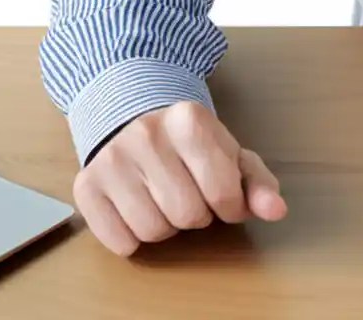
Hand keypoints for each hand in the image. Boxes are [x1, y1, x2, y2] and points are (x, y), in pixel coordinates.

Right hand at [73, 101, 286, 255]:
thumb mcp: (230, 155)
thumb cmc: (191, 146)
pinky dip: (133, 239)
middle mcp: (147, 134)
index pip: (223, 192)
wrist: (131, 119)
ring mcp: (111, 159)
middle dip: (197, 215)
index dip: (230, 206)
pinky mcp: (86, 185)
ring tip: (163, 200)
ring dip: (166, 227)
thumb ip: (258, 183)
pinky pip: (120, 242)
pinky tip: (136, 210)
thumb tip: (276, 211)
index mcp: (190, 120)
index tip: (223, 197)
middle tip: (190, 196)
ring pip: (153, 230)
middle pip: (187, 214)